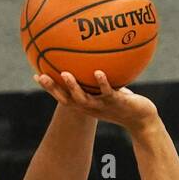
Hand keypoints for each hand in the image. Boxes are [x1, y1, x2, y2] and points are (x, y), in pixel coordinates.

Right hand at [32, 70, 158, 133]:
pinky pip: (108, 93)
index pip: (63, 97)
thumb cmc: (124, 104)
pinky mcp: (117, 103)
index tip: (36, 75)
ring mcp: (103, 106)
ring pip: (84, 98)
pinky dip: (102, 83)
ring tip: (65, 74)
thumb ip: (98, 80)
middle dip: (53, 89)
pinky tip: (98, 72)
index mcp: (86, 105)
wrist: (141, 120)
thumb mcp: (108, 92)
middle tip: (42, 76)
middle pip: (67, 100)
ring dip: (73, 86)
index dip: (50, 88)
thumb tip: (92, 59)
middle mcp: (91, 107)